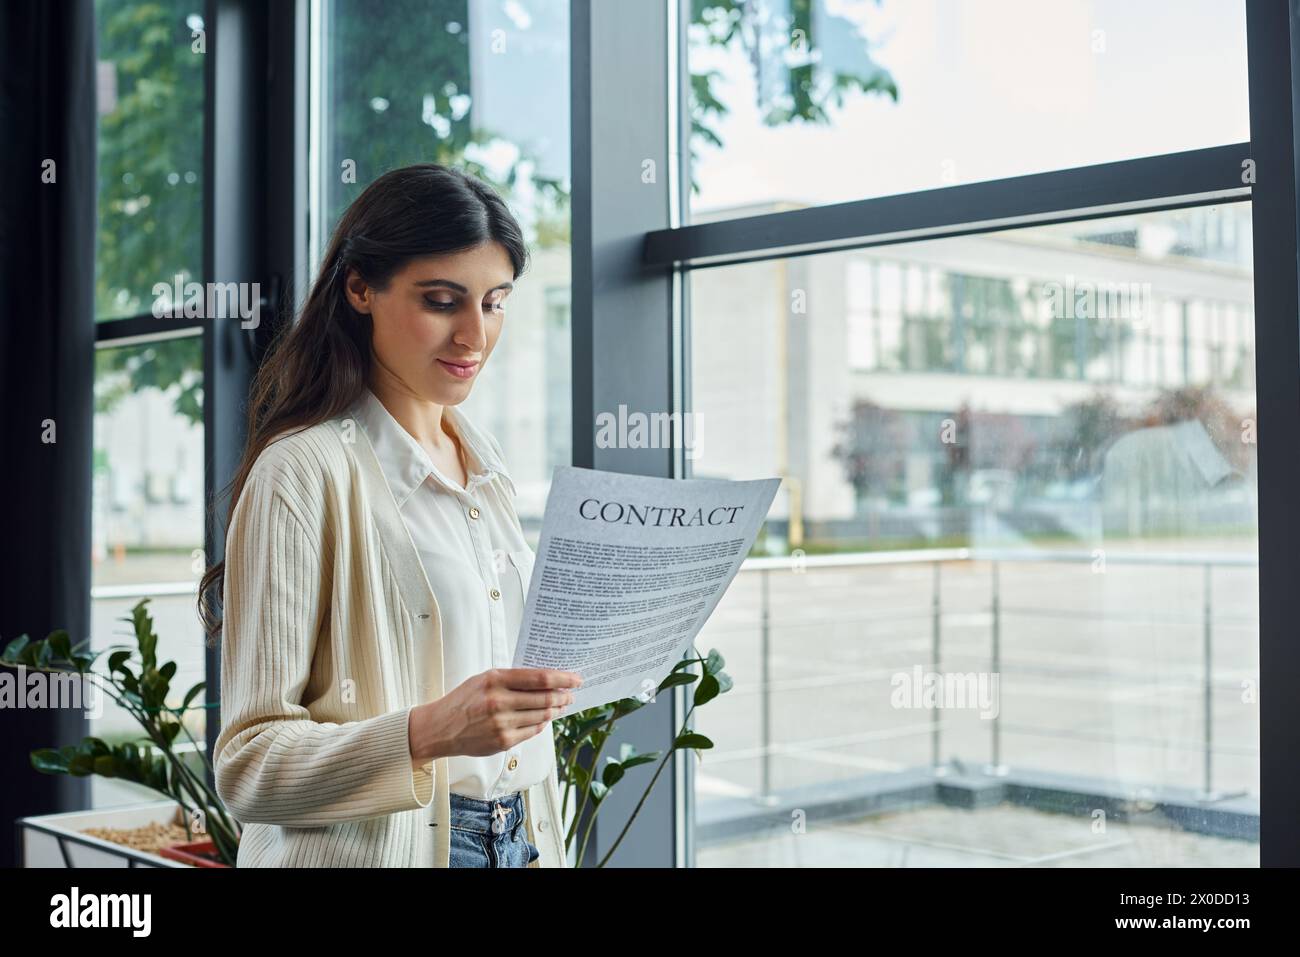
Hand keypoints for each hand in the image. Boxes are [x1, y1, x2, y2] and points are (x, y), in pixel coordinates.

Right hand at [409, 668, 582, 760]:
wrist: (440, 728)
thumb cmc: (464, 700)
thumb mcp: (484, 679)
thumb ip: (513, 679)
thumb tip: (546, 680)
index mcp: (495, 680)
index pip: (539, 678)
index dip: (562, 678)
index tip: (575, 678)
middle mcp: (499, 702)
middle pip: (545, 698)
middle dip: (563, 696)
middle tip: (571, 694)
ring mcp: (502, 724)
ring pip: (542, 716)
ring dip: (555, 710)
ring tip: (561, 705)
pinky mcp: (503, 742)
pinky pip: (532, 731)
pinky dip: (542, 723)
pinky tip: (544, 718)